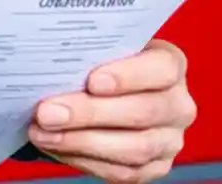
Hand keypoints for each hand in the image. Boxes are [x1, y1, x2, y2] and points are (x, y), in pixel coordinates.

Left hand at [28, 39, 195, 183]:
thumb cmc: (100, 65)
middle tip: (48, 112)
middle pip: (142, 112)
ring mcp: (169, 139)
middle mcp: (178, 104)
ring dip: (81, 141)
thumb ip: (86, 54)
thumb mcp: (100, 50)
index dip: (128, 75)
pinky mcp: (155, 167)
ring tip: (44, 132)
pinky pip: (122, 171)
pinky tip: (57, 146)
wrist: (104, 95)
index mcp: (170, 65)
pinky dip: (84, 159)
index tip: (92, 81)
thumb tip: (48, 60)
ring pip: (133, 148)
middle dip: (89, 113)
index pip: (162, 68)